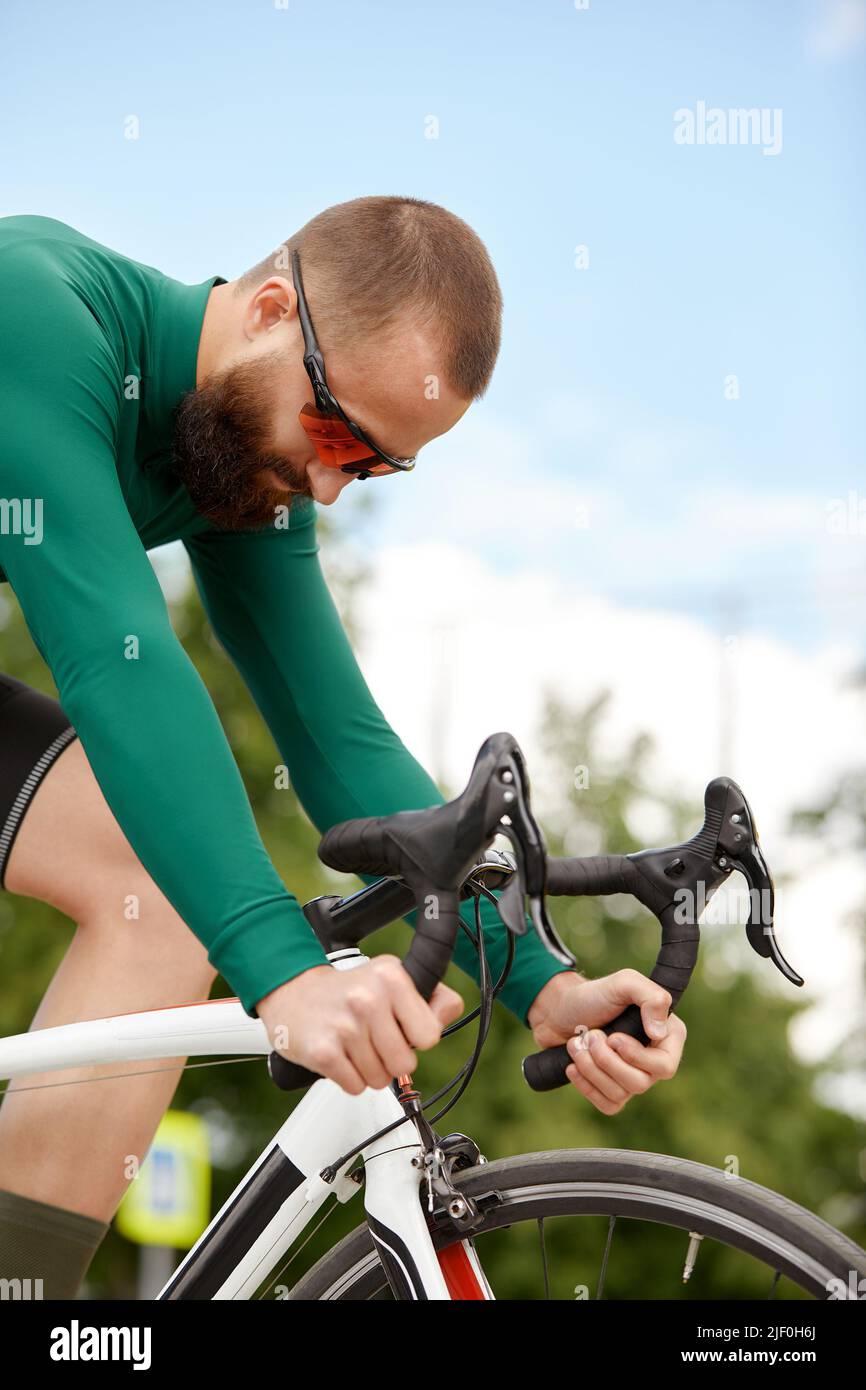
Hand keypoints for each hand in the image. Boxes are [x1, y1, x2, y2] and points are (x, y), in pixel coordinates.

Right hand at [257, 956, 463, 1095]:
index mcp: (391, 978)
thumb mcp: (389, 979)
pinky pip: (356, 1087)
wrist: (291, 991)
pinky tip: (339, 1055)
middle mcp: (368, 998)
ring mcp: (345, 1026)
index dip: (416, 1039)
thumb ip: (428, 997)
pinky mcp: (323, 1051)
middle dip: (391, 1060)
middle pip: (405, 1064)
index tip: (400, 1029)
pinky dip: (349, 1078)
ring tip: (353, 1045)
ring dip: (368, 1070)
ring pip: (380, 1079)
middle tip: (373, 1041)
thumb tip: (448, 1010)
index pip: (430, 1035)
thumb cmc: (347, 991)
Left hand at [527, 968, 685, 1113]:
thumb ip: (651, 997)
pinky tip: (573, 1066)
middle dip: (606, 1060)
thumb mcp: (624, 982)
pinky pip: (608, 1105)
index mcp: (667, 1035)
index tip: (613, 1037)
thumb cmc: (594, 994)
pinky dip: (586, 1086)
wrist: (559, 1009)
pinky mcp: (611, 1089)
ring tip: (577, 1044)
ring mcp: (633, 1076)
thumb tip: (659, 1033)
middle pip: (640, 1083)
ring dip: (591, 1068)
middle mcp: (653, 1059)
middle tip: (590, 1036)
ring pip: (620, 1095)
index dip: (637, 1057)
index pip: (665, 1066)